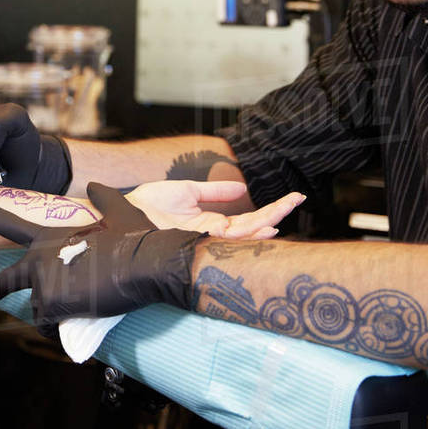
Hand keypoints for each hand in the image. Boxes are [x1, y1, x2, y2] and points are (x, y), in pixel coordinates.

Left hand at [0, 182, 207, 325]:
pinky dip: (62, 327)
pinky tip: (82, 316)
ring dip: (57, 312)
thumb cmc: (136, 239)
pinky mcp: (53, 304)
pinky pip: (51, 324)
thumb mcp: (120, 211)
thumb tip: (94, 183)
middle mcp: (40, 258)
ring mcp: (44, 282)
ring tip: (85, 304)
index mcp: (50, 237)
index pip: (7, 222)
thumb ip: (103, 197)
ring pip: (41, 307)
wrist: (147, 264)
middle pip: (5, 280)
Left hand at [125, 180, 305, 238]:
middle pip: (253, 227)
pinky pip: (230, 238)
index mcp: (212, 223)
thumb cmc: (151, 204)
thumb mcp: (188, 191)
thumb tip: (242, 188)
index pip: (248, 219)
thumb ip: (215, 192)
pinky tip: (267, 227)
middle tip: (299, 199)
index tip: (291, 198)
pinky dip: (250, 233)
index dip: (270, 209)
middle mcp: (213, 235)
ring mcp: (208, 239)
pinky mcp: (200, 240)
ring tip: (288, 208)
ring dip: (269, 220)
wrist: (129, 212)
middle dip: (277, 213)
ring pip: (246, 233)